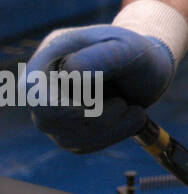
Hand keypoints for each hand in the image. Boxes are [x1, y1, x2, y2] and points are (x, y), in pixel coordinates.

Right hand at [26, 24, 176, 152]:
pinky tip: (130, 116)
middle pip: (50, 119)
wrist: (149, 69)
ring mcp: (52, 111)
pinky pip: (83, 145)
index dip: (58, 105)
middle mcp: (43, 85)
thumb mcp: (132, 48)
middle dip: (97, 117)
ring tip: (130, 105)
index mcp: (51, 55)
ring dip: (111, 126)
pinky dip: (113, 134)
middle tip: (124, 103)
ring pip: (69, 137)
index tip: (93, 106)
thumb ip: (106, 56)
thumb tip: (71, 71)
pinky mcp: (67, 131)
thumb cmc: (139, 53)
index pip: (32, 88)